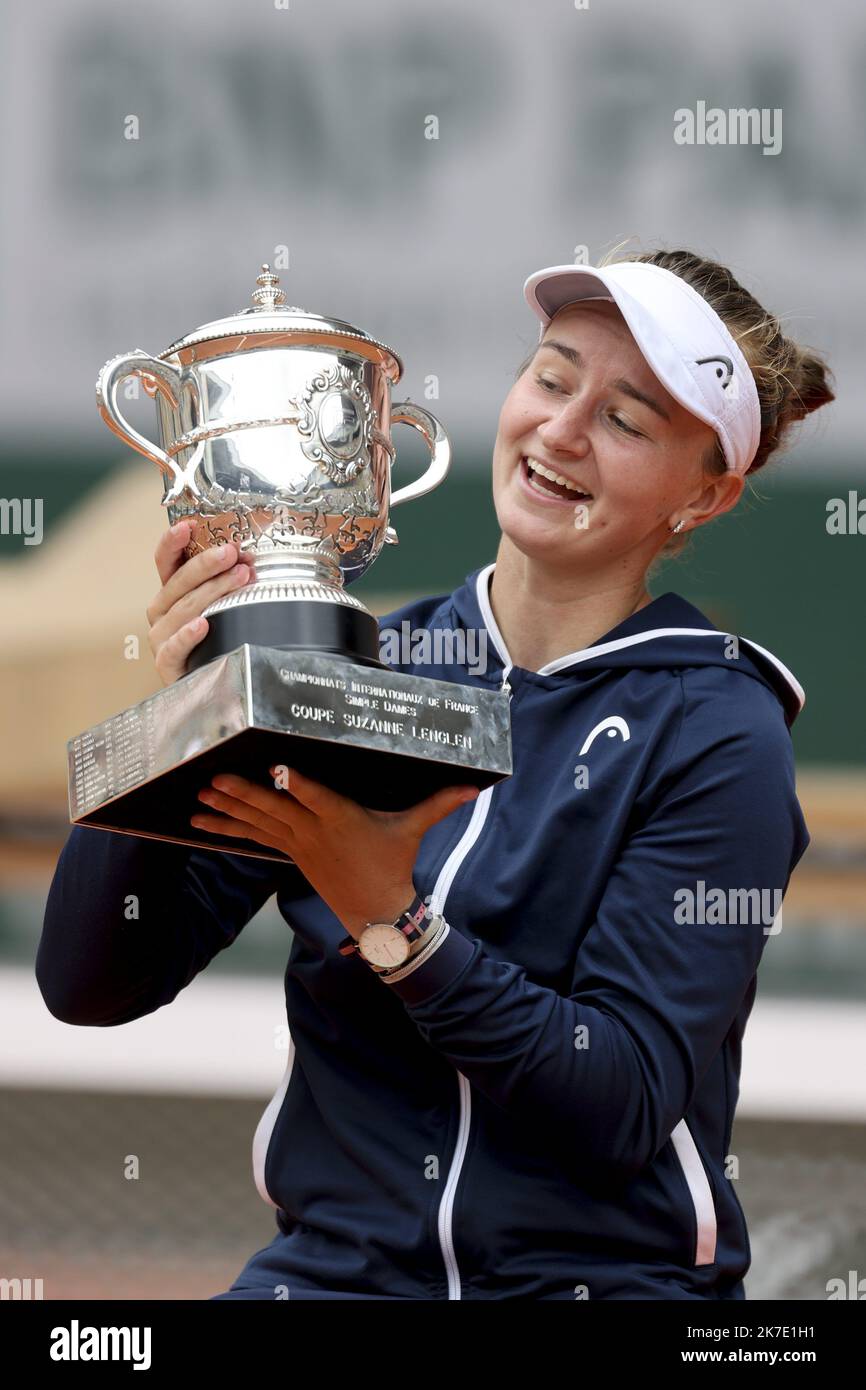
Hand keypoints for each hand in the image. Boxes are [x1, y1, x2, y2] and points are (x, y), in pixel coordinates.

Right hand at [146, 520, 254, 684]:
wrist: (209, 689)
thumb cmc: (217, 642)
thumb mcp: (224, 608)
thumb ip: (231, 585)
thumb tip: (253, 561)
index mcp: (172, 593)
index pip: (166, 562)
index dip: (173, 542)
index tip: (188, 526)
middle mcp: (162, 611)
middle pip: (178, 582)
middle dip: (206, 564)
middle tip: (232, 552)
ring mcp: (161, 638)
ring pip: (182, 610)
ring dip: (211, 592)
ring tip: (238, 579)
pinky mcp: (166, 664)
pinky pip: (173, 647)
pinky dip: (187, 635)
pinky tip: (203, 625)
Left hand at [191, 767, 478, 936]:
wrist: (377, 911)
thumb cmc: (394, 863)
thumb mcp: (414, 830)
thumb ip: (440, 803)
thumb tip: (475, 787)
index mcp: (343, 818)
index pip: (317, 797)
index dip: (296, 783)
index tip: (275, 767)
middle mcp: (315, 832)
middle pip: (275, 809)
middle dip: (243, 794)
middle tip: (214, 779)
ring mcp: (299, 844)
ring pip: (258, 824)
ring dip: (227, 810)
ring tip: (199, 797)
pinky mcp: (290, 854)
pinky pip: (254, 838)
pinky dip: (228, 829)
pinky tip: (203, 820)